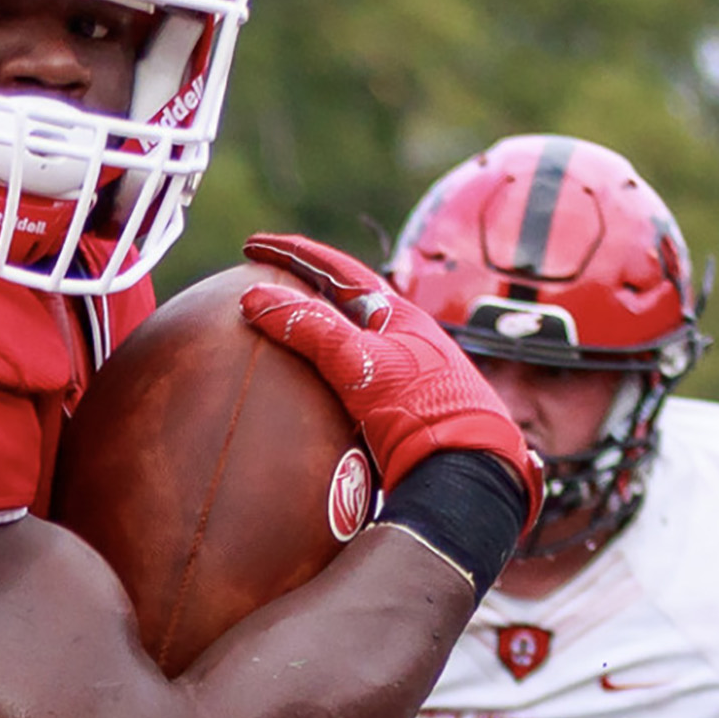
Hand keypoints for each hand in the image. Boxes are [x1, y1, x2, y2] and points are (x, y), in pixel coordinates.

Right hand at [238, 233, 541, 521]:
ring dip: (307, 332)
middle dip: (301, 288)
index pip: (337, 269)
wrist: (465, 473)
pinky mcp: (392, 412)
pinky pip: (342, 381)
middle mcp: (399, 340)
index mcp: (397, 315)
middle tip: (262, 281)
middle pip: (340, 301)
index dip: (293, 253)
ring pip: (342, 342)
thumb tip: (254, 297)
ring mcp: (397, 376)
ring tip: (273, 332)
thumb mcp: (360, 362)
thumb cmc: (423, 409)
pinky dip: (313, 375)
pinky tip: (296, 390)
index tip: (254, 244)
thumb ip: (308, 327)